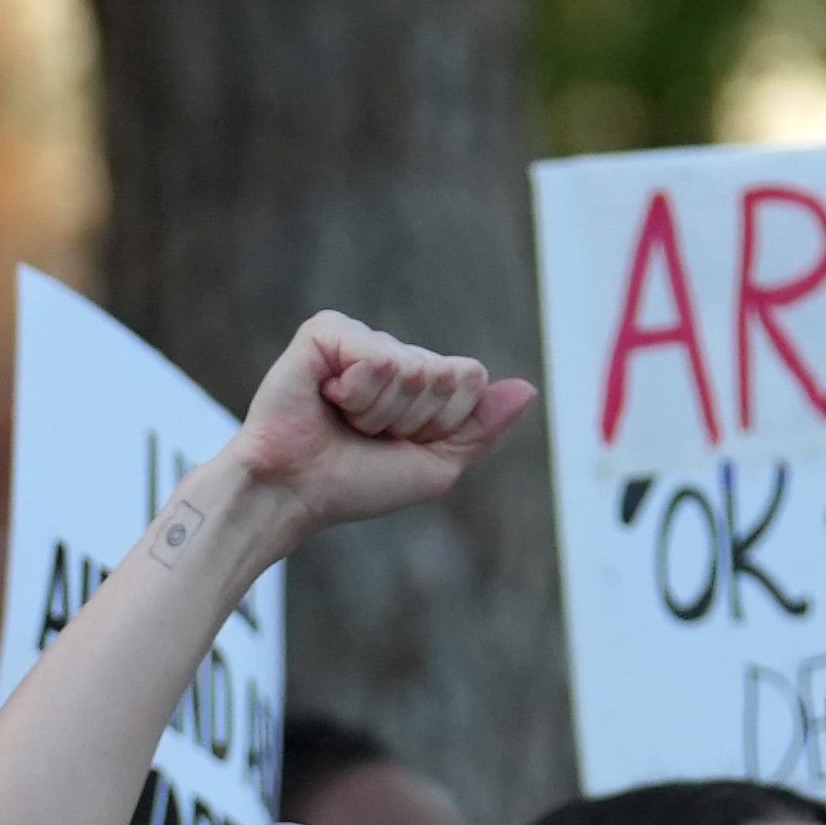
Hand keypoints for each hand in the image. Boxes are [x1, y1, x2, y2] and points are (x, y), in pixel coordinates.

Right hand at [225, 313, 536, 539]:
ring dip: (380, 412)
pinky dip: (357, 393)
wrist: (296, 493)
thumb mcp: (435, 466)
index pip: (471, 379)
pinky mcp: (326, 331)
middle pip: (445, 374)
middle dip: (410, 419)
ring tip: (342, 421)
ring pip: (412, 367)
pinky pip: (377, 357)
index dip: (443, 422)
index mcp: (419, 381)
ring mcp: (360, 338)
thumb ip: (481, 428)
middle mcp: (393, 354)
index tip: (400, 443)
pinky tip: (326, 399)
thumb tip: (528, 388)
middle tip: (365, 434)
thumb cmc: (355, 484)